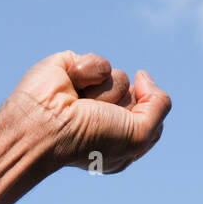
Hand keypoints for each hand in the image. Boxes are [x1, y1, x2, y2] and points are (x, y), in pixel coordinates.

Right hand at [5, 50, 170, 172]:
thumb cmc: (88, 140)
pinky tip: (69, 86)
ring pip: (120, 77)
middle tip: (96, 118)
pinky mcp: (77, 70)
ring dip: (102, 94)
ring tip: (78, 105)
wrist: (43, 126)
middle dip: (120, 107)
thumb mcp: (139, 136)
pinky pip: (101, 63)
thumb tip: (142, 75)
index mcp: (122, 140)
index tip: (117, 130)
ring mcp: (92, 92)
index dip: (140, 120)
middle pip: (137, 97)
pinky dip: (86, 74)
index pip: (152, 119)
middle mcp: (108, 116)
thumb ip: (159, 106)